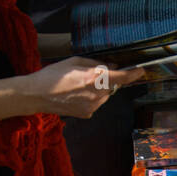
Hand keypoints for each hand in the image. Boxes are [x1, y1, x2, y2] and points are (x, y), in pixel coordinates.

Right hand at [19, 58, 144, 118]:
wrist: (36, 95)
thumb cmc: (53, 75)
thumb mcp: (75, 61)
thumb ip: (96, 64)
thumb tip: (112, 66)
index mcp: (94, 78)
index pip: (122, 77)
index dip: (133, 73)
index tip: (140, 70)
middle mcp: (96, 94)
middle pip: (113, 86)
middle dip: (108, 80)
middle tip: (90, 75)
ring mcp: (93, 106)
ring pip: (105, 96)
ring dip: (99, 89)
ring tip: (79, 85)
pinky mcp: (87, 114)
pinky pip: (96, 103)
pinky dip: (91, 98)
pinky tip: (76, 94)